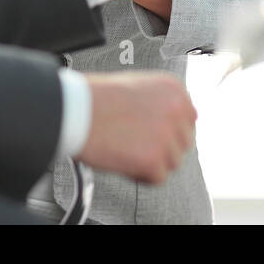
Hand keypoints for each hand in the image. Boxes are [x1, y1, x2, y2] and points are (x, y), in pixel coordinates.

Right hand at [77, 72, 195, 184]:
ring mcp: (167, 135)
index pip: (188, 119)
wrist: (75, 110)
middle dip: (161, 147)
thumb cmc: (96, 98)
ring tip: (125, 148)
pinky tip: (123, 159)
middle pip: (183, 143)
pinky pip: (157, 178)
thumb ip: (161, 101)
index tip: (152, 133)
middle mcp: (176, 110)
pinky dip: (140, 175)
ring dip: (151, 161)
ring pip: (172, 163)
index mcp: (174, 90)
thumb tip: (176, 119)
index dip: (168, 130)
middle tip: (135, 143)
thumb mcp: (137, 85)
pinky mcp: (154, 159)